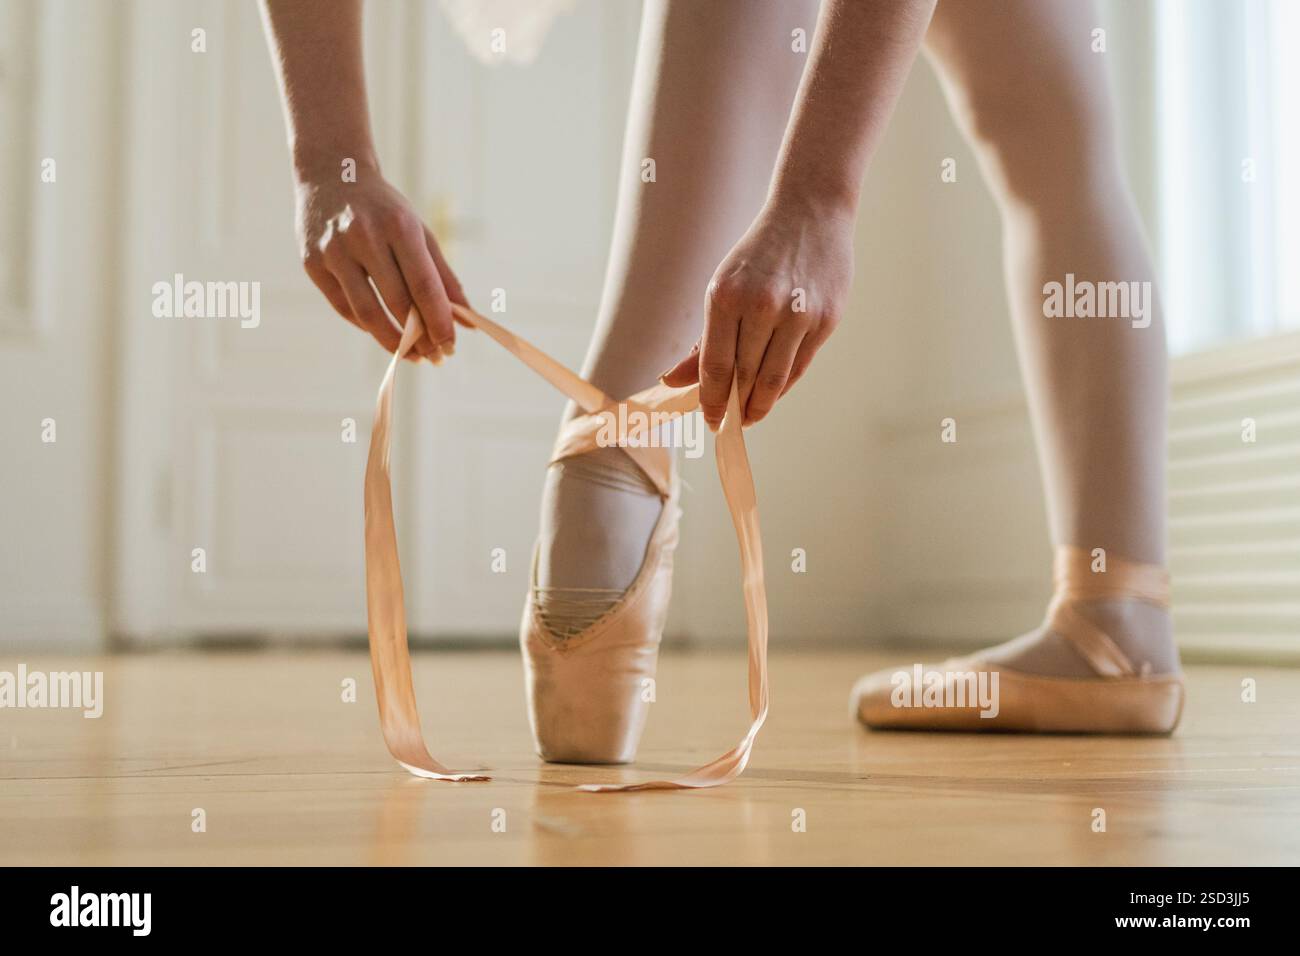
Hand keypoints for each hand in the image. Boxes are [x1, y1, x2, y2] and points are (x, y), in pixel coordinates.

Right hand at [295, 169, 468, 361]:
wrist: (331, 175)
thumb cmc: (384, 209)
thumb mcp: (419, 231)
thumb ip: (443, 276)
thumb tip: (466, 320)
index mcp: (398, 226)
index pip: (423, 286)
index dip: (439, 322)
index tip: (451, 346)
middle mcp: (363, 237)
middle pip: (396, 303)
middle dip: (419, 337)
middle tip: (435, 356)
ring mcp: (333, 251)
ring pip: (366, 313)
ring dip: (393, 342)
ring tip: (412, 354)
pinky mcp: (312, 263)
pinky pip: (344, 308)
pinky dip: (367, 326)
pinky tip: (384, 333)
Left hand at [662, 197, 853, 427]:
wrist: (811, 213)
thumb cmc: (759, 255)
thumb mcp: (723, 288)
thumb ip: (703, 341)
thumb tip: (672, 382)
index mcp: (726, 296)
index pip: (716, 365)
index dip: (711, 399)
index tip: (710, 420)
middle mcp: (762, 305)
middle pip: (744, 376)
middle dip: (736, 406)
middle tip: (731, 424)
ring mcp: (798, 313)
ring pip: (774, 378)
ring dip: (760, 404)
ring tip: (751, 415)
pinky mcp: (825, 319)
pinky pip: (799, 366)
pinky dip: (784, 385)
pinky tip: (773, 392)